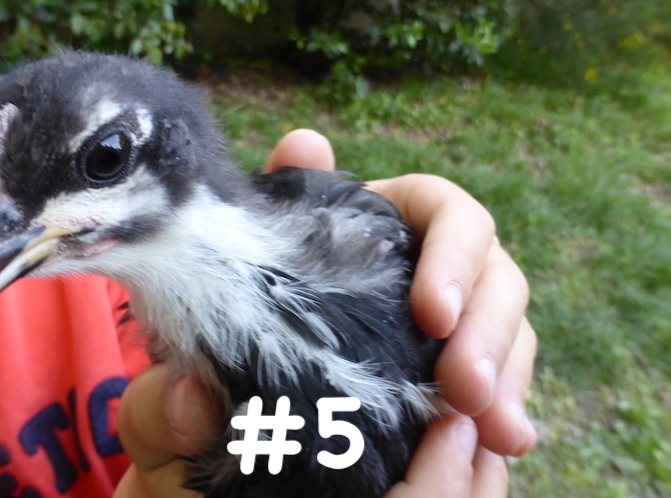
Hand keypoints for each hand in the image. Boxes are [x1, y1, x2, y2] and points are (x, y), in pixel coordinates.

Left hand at [116, 128, 535, 496]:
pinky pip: (505, 385)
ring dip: (507, 373)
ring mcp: (445, 330)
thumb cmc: (199, 404)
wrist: (220, 463)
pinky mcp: (459, 384)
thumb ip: (162, 398)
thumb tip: (195, 397)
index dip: (450, 247)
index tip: (431, 311)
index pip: (435, 208)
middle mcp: (414, 274)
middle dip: (488, 325)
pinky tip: (506, 443)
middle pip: (491, 269)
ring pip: (509, 327)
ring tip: (496, 431)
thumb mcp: (167, 408)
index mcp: (362, 235)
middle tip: (463, 389)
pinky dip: (509, 413)